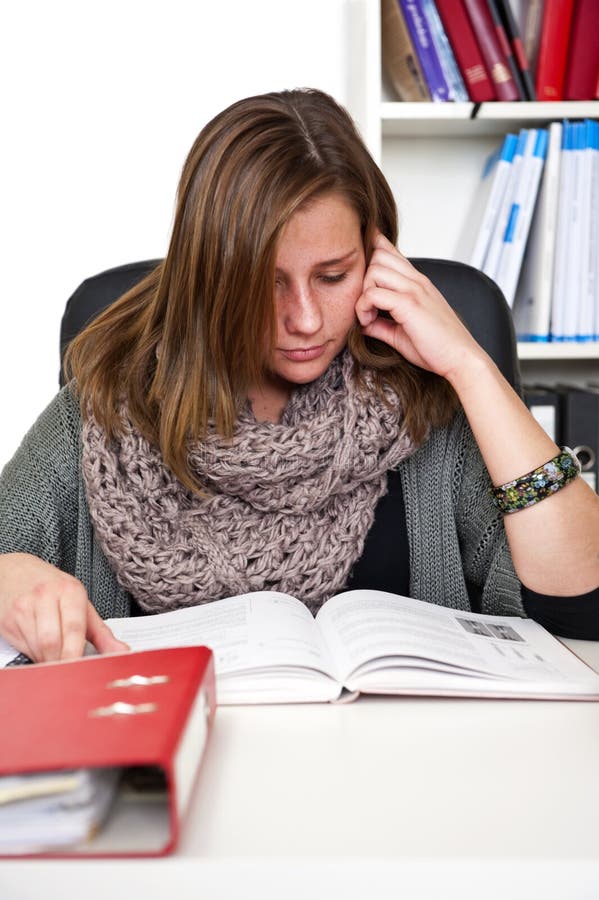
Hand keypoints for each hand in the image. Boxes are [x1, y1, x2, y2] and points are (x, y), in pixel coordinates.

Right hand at [0, 553, 128, 661]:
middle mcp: (46, 595)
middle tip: (68, 669)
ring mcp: (24, 606)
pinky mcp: (9, 619)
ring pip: (37, 647)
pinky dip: (34, 654)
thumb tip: (121, 652)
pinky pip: (23, 647)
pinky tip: (39, 648)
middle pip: (52, 642)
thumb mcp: (82, 604)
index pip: (74, 628)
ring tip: (54, 656)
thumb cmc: (54, 589)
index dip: (75, 654)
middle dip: (60, 662)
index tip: (80, 669)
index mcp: (70, 591)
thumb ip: (102, 633)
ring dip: (47, 659)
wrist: (16, 571)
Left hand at [355, 232, 487, 383]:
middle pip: (378, 255)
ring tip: (368, 314)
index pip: (391, 252)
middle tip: (366, 305)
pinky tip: (368, 322)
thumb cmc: (438, 348)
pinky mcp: (409, 304)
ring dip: (363, 292)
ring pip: (374, 269)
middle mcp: (417, 280)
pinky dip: (364, 307)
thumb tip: (362, 325)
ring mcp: (414, 289)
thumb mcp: (402, 333)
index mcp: (418, 283)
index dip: (372, 256)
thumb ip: (381, 325)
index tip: (362, 282)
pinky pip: (373, 293)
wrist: (461, 359)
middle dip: (364, 279)